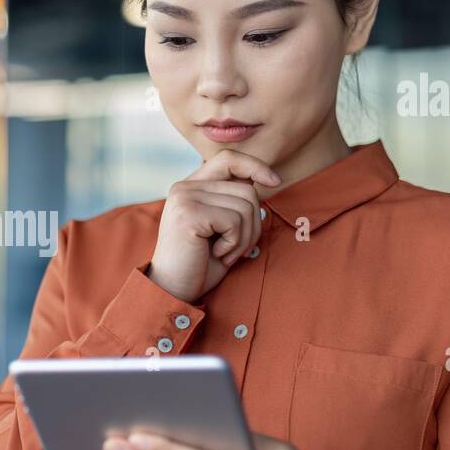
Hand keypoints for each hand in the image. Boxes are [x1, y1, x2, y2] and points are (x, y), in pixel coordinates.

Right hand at [146, 149, 280, 302]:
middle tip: (237, 248)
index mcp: (191, 187)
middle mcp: (184, 187)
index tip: (275, 182)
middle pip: (246, 189)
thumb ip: (234, 201)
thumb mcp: (222, 227)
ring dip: (245, 237)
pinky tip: (217, 254)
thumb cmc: (200, 263)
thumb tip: (264, 181)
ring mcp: (184, 198)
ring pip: (245, 205)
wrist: (173, 290)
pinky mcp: (188, 214)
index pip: (229, 159)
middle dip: (253, 223)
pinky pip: (234, 221)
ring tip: (226, 253)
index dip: (255, 166)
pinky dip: (235, 243)